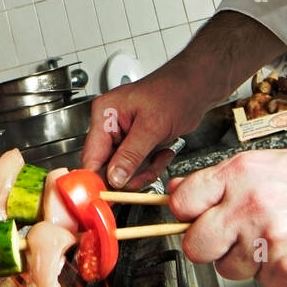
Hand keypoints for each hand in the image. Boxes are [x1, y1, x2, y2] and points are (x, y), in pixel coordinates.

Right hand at [81, 64, 210, 188]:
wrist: (195, 89)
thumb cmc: (175, 92)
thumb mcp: (152, 126)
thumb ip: (131, 155)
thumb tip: (115, 178)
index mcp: (105, 115)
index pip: (91, 155)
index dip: (97, 179)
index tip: (107, 197)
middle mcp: (110, 125)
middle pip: (106, 166)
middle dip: (128, 175)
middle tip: (145, 175)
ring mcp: (123, 135)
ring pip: (123, 170)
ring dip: (144, 170)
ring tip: (159, 157)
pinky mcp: (135, 143)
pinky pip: (137, 166)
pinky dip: (151, 165)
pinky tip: (163, 153)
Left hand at [167, 142, 286, 286]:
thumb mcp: (266, 166)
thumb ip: (220, 181)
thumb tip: (178, 191)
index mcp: (242, 175)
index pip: (183, 201)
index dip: (183, 214)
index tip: (192, 218)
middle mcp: (251, 207)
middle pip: (196, 245)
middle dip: (207, 246)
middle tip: (229, 238)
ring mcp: (268, 242)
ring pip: (229, 269)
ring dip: (246, 261)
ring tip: (274, 240)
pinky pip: (263, 283)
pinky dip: (275, 273)